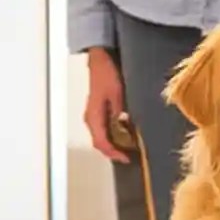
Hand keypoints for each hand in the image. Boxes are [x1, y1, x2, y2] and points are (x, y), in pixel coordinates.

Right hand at [84, 47, 129, 162]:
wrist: (100, 61)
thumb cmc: (107, 75)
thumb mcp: (117, 93)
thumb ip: (119, 112)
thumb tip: (124, 127)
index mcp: (93, 116)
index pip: (101, 142)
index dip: (114, 153)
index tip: (126, 158)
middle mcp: (90, 119)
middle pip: (100, 143)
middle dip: (114, 152)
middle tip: (129, 157)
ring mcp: (92, 116)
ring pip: (101, 138)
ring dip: (113, 146)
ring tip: (128, 149)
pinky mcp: (97, 113)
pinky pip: (103, 131)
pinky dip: (113, 137)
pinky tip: (125, 136)